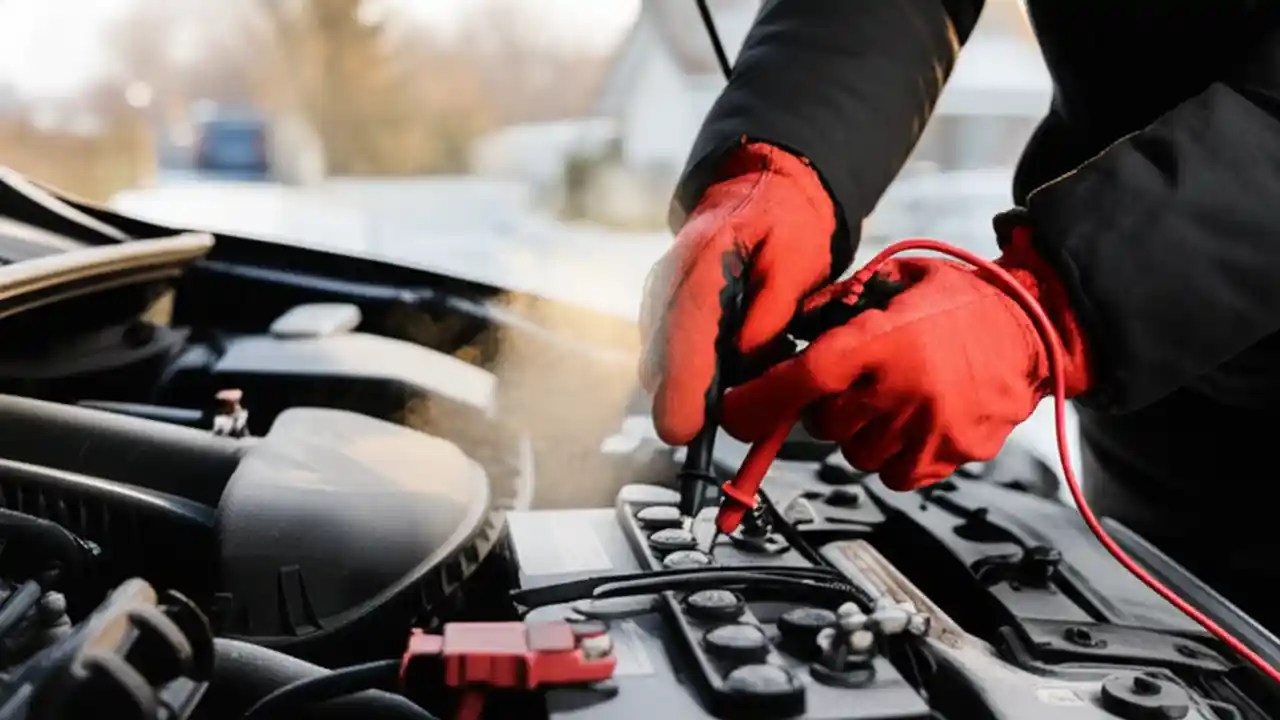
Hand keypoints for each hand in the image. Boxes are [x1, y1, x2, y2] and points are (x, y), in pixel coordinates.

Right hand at [639, 142, 838, 444]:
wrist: (758, 194)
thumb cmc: (783, 225)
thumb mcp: (798, 260)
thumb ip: (772, 313)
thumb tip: (745, 362)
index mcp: (704, 260)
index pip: (684, 332)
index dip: (681, 387)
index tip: (683, 431)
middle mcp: (667, 283)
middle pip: (661, 361)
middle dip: (692, 399)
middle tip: (741, 409)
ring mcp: (657, 301)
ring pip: (662, 368)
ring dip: (699, 386)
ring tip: (751, 365)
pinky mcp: (660, 318)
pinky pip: (671, 361)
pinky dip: (699, 374)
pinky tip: (732, 360)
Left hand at [720, 226, 1092, 489]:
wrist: (1035, 330)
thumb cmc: (960, 302)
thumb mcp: (895, 280)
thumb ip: (838, 303)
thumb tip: (790, 328)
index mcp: (885, 342)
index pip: (804, 380)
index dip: (759, 401)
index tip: (733, 414)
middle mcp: (904, 391)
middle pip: (823, 422)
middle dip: (821, 404)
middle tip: (849, 381)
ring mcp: (928, 431)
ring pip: (853, 453)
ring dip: (856, 431)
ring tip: (887, 397)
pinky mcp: (948, 458)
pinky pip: (892, 474)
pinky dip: (889, 455)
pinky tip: (907, 422)